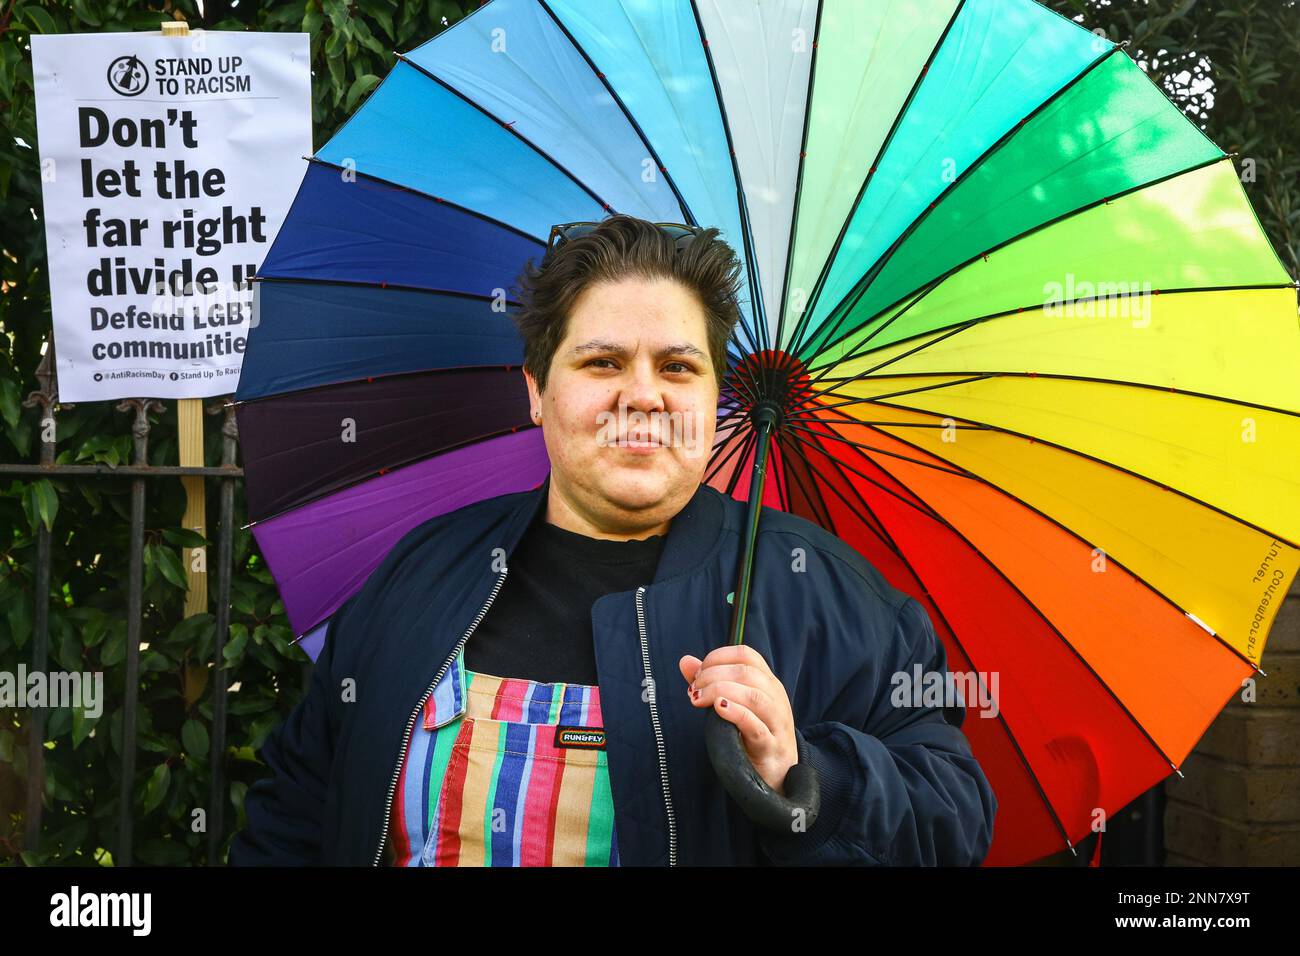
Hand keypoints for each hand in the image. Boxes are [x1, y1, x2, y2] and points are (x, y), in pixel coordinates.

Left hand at [679, 646, 798, 794]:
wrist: (776, 775)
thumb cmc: (751, 736)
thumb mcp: (732, 705)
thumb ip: (709, 682)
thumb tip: (686, 661)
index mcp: (767, 683)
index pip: (746, 655)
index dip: (718, 657)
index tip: (698, 673)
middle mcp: (775, 698)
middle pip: (747, 672)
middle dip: (713, 676)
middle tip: (694, 690)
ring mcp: (776, 722)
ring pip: (753, 696)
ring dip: (720, 691)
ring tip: (699, 699)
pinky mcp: (770, 746)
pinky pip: (755, 726)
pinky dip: (735, 713)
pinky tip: (719, 709)